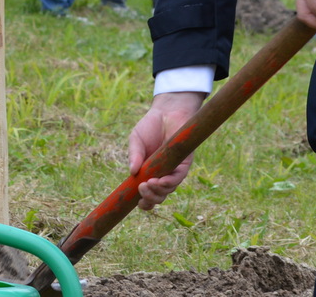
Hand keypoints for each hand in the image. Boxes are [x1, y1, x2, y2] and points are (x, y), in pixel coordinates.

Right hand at [128, 91, 203, 209]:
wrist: (167, 112)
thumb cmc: (150, 126)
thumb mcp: (136, 140)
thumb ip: (134, 155)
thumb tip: (132, 172)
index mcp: (148, 173)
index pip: (148, 195)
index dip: (144, 203)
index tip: (136, 202)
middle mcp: (162, 175)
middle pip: (159, 197)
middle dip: (150, 199)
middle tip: (141, 188)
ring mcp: (173, 170)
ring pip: (168, 190)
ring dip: (158, 191)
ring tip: (148, 183)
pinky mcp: (184, 163)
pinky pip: (178, 178)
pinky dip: (169, 182)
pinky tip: (160, 181)